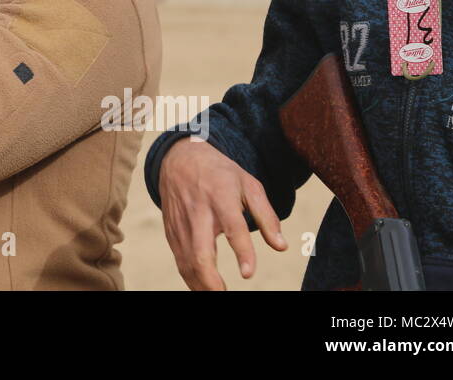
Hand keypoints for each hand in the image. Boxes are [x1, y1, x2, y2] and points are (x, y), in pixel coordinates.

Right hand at [158, 139, 286, 289]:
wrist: (179, 158)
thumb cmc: (220, 174)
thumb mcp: (248, 185)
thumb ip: (266, 216)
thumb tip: (281, 247)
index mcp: (220, 196)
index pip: (232, 227)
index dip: (242, 251)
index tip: (249, 274)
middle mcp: (197, 211)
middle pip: (200, 251)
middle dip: (211, 279)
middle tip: (225, 293)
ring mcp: (181, 222)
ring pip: (187, 260)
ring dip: (200, 283)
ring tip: (217, 294)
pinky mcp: (171, 230)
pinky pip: (179, 259)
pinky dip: (190, 277)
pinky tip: (203, 287)